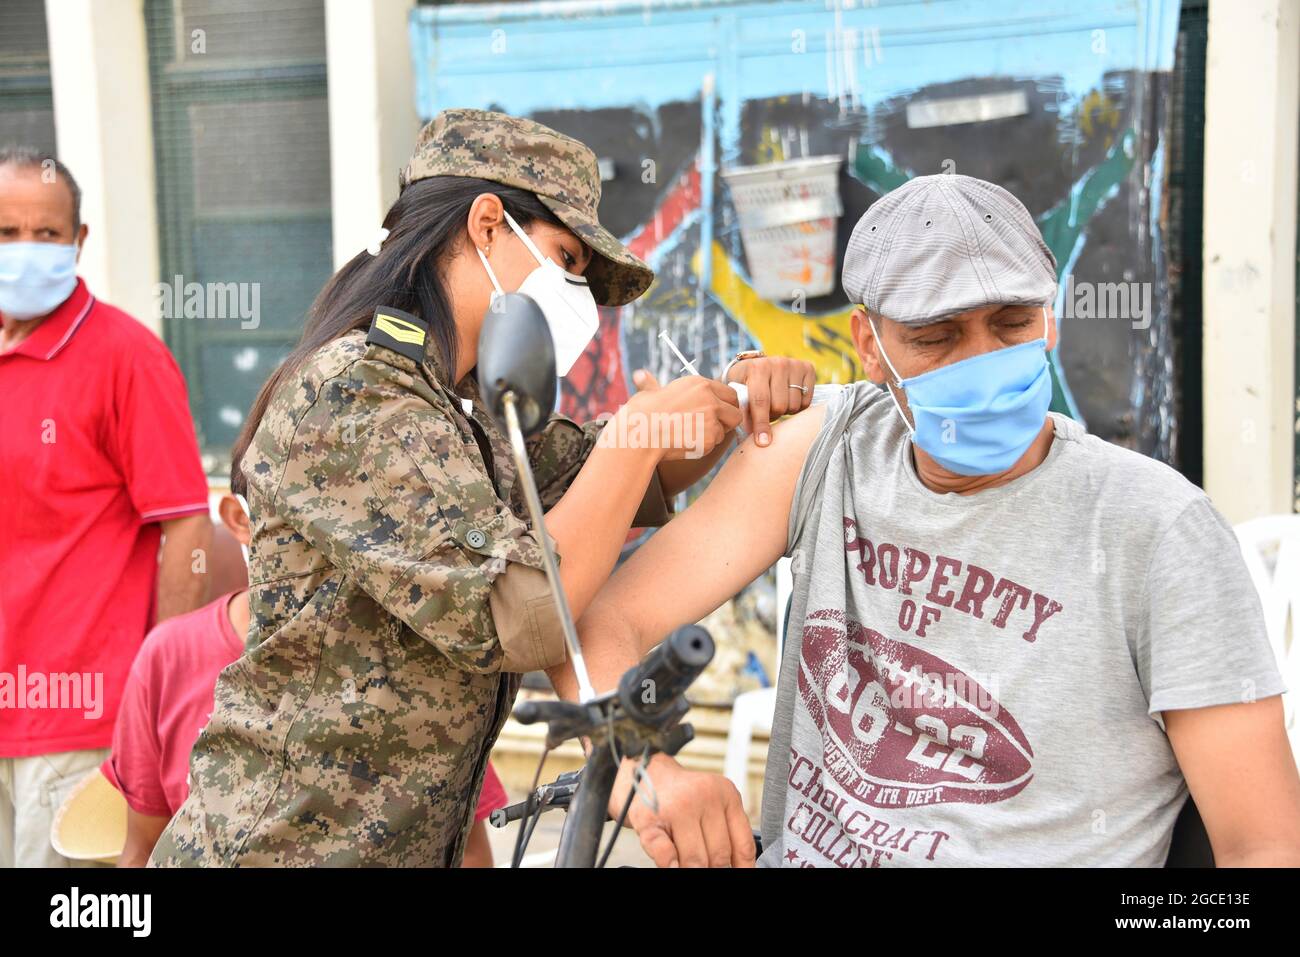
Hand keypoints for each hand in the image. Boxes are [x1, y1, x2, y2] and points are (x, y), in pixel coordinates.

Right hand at [608, 753, 755, 866]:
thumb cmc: (685, 797)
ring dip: (690, 867)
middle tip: (704, 864)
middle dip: (711, 867)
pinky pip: (666, 854)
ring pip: (695, 860)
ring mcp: (675, 808)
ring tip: (685, 860)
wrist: (646, 774)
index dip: (741, 867)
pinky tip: (672, 863)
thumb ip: (729, 832)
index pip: (743, 844)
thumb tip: (738, 868)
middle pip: (719, 855)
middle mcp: (703, 797)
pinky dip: (670, 864)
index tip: (735, 872)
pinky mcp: (649, 821)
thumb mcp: (716, 804)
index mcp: (726, 794)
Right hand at [626, 370, 742, 461]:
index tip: (713, 413)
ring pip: (725, 430)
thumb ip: (655, 385)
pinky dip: (704, 446)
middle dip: (726, 421)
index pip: (729, 393)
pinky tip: (686, 442)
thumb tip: (641, 376)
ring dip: (713, 435)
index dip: (723, 405)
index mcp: (699, 384)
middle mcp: (710, 398)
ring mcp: (712, 417)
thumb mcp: (649, 392)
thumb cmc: (640, 414)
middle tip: (708, 427)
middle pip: (735, 411)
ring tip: (690, 435)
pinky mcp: (711, 437)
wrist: (640, 434)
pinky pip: (715, 444)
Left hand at [724, 356, 815, 446]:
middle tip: (766, 411)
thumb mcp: (738, 394)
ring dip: (785, 411)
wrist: (757, 365)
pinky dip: (798, 406)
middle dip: (772, 415)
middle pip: (780, 405)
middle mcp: (778, 363)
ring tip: (776, 403)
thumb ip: (744, 411)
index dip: (761, 423)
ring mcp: (794, 364)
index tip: (763, 442)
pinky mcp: (808, 368)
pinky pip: (806, 401)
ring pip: (794, 405)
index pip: (761, 401)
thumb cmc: (744, 383)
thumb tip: (757, 436)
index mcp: (757, 368)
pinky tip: (788, 398)